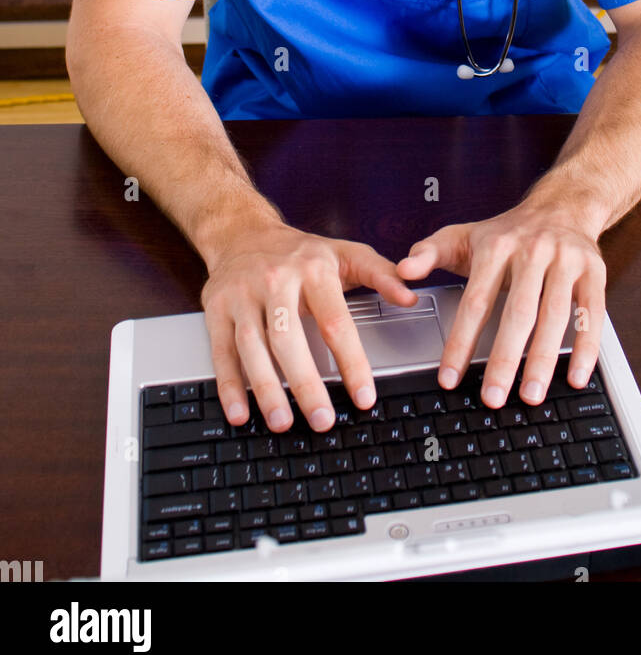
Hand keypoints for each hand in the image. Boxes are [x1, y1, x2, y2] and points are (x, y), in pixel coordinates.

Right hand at [201, 221, 418, 432]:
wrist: (243, 231)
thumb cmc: (300, 251)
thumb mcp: (345, 254)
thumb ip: (382, 274)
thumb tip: (411, 296)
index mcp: (312, 270)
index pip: (335, 322)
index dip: (351, 361)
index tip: (364, 395)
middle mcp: (275, 281)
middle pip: (289, 338)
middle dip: (306, 383)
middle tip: (323, 420)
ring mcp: (242, 295)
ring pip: (253, 347)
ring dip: (266, 389)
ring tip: (283, 422)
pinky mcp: (216, 309)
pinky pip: (221, 350)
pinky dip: (229, 384)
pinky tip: (240, 412)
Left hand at [396, 194, 605, 409]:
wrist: (561, 207)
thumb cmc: (507, 232)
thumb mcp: (462, 235)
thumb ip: (428, 252)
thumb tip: (403, 270)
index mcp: (497, 247)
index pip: (476, 301)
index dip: (461, 341)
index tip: (449, 377)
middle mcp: (533, 252)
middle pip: (518, 312)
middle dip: (505, 359)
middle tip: (493, 398)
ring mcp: (566, 261)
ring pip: (555, 316)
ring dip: (544, 359)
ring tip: (532, 395)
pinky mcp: (594, 272)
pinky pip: (592, 313)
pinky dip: (586, 347)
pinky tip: (576, 377)